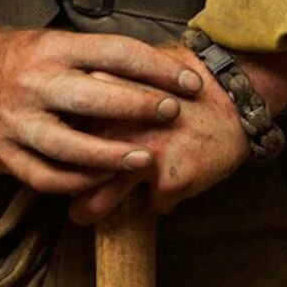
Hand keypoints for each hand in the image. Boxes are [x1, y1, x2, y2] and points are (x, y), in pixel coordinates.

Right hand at [0, 10, 286, 223]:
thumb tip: (161, 71)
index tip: (189, 84)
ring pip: (70, 147)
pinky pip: (45, 177)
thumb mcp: (52, 42)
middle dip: (140, 108)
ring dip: (112, 156)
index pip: (115, 53)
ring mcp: (15, 121)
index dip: (158, 69)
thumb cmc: (17, 58)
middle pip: (95, 99)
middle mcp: (32, 83)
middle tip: (172, 116)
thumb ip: (94, 58)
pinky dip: (78, 181)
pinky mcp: (1, 154)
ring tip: (144, 158)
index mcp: (51, 48)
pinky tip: (103, 177)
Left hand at [70, 37, 286, 222]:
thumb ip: (99, 92)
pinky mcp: (170, 180)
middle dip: (65, 189)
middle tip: (66, 200)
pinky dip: (158, 199)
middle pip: (71, 172)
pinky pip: (152, 205)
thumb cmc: (180, 85)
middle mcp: (117, 126)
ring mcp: (143, 155)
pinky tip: (168, 183)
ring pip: (100, 201)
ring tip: (85, 214)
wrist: (233, 94)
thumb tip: (64, 112)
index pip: (61, 134)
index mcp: (102, 97)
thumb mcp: (133, 73)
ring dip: (91, 211)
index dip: (56, 150)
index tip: (53, 159)